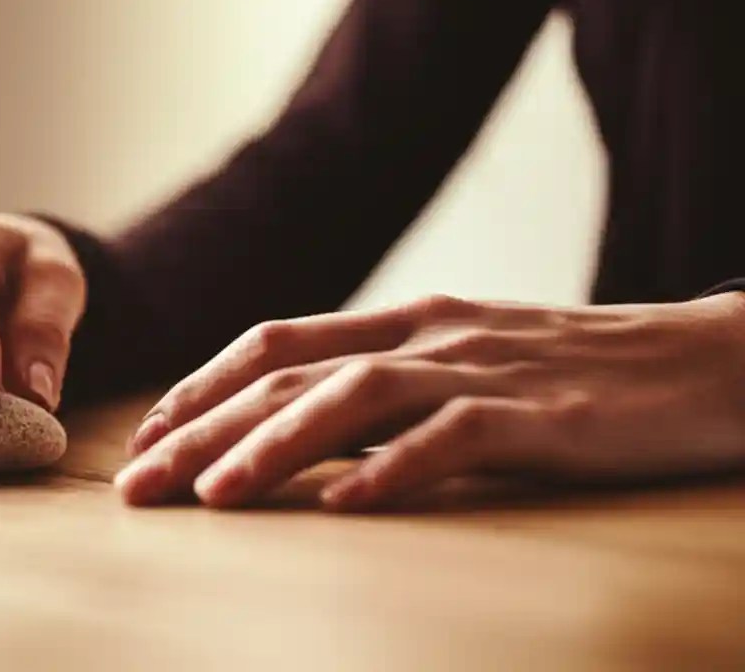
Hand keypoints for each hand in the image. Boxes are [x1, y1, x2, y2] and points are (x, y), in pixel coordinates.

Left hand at [115, 293, 744, 510]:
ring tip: (213, 496)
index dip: (202, 387)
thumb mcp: (465, 365)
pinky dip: (395, 470)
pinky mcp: (543, 412)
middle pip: (290, 375)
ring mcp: (484, 369)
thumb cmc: (575, 372)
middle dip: (205, 427)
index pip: (275, 344)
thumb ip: (390, 388)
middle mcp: (429, 335)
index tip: (148, 438)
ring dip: (275, 445)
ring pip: (355, 397)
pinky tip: (346, 507)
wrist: (706, 360)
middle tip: (140, 483)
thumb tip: (306, 437)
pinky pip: (455, 438)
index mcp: (405, 322)